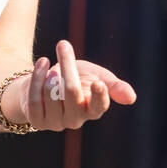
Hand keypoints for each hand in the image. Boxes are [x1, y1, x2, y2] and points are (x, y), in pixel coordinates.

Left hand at [11, 39, 135, 131]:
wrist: (44, 84)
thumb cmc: (76, 78)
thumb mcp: (96, 76)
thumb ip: (112, 84)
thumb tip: (132, 97)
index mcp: (93, 109)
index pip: (99, 106)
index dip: (99, 96)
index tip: (98, 83)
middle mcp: (76, 120)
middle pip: (72, 92)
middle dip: (67, 66)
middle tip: (63, 44)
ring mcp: (56, 123)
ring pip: (51, 94)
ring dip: (48, 72)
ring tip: (48, 62)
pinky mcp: (38, 121)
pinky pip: (35, 99)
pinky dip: (36, 78)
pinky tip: (41, 64)